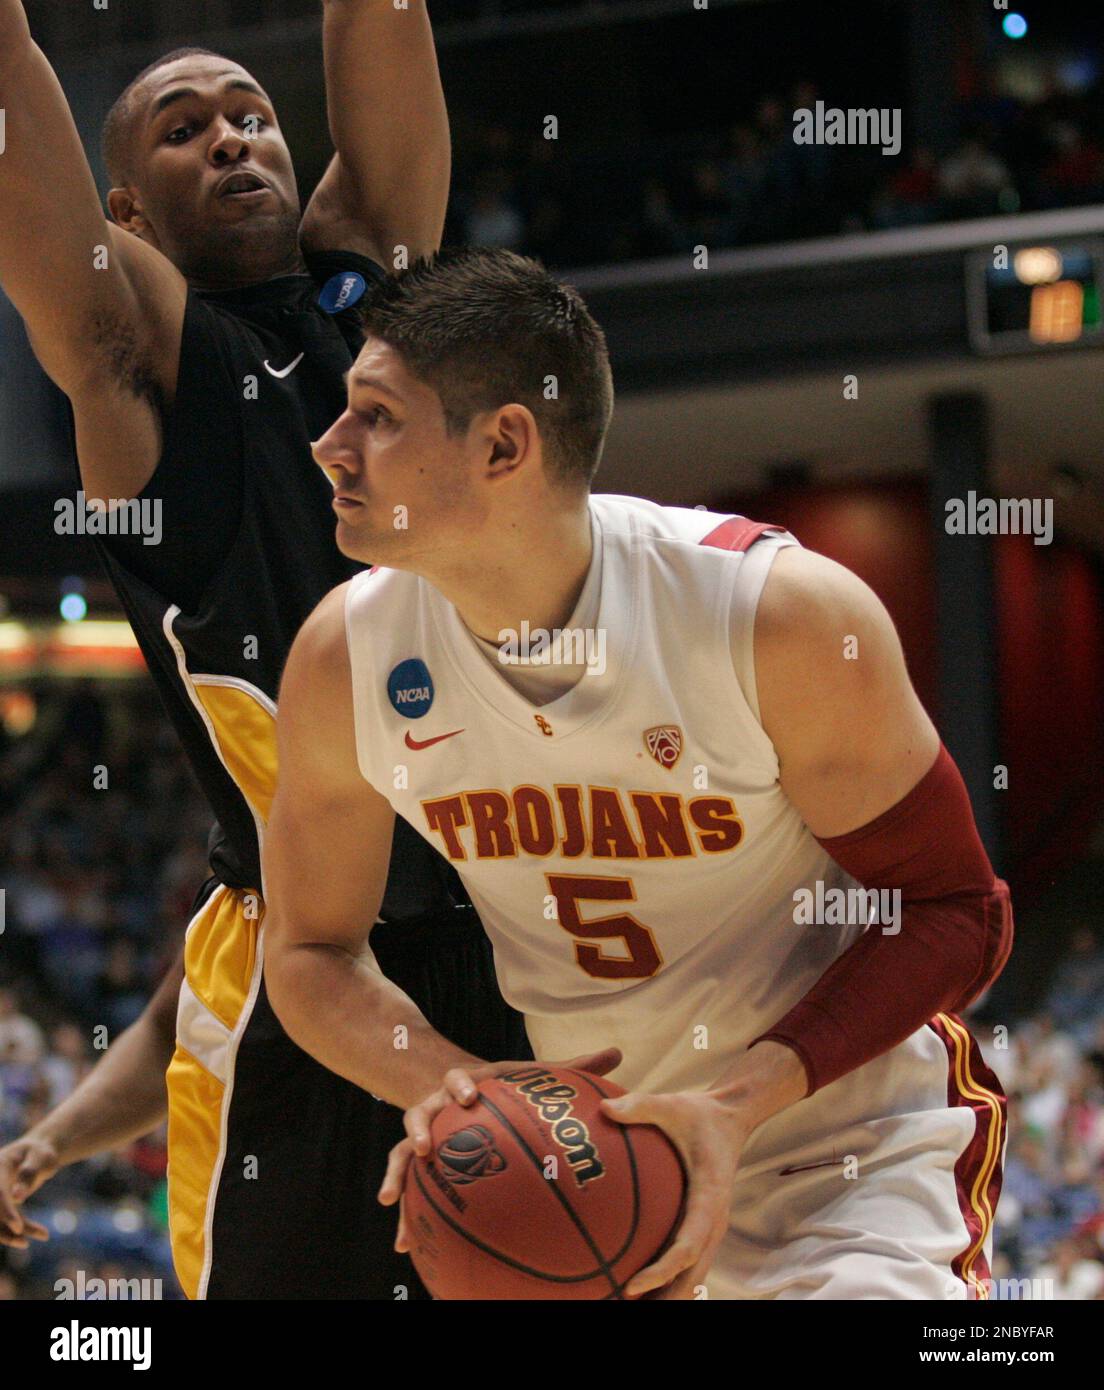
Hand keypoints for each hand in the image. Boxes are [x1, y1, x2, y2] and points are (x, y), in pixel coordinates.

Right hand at [0, 1134, 58, 1248]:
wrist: (38, 1153)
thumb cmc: (41, 1152)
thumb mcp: (41, 1157)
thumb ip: (30, 1173)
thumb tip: (17, 1197)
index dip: (6, 1212)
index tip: (19, 1227)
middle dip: (4, 1231)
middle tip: (24, 1243)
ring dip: (13, 1235)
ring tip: (42, 1235)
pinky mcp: (3, 1206)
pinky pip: (7, 1222)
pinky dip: (24, 1229)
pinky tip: (43, 1234)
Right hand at [378, 1047, 621, 1251]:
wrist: (464, 1092)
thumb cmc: (507, 1088)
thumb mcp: (533, 1077)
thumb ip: (573, 1068)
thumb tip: (618, 1053)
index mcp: (466, 1085)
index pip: (459, 1079)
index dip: (463, 1086)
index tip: (471, 1096)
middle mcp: (438, 1107)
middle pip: (421, 1111)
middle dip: (421, 1125)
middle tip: (428, 1145)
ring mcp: (425, 1133)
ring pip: (402, 1150)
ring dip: (397, 1172)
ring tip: (392, 1200)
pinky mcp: (419, 1161)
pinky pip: (407, 1186)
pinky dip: (405, 1215)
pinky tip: (404, 1246)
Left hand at [601, 1089, 749, 1299]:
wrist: (732, 1117)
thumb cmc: (698, 1113)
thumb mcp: (671, 1103)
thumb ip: (640, 1105)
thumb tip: (604, 1107)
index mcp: (710, 1197)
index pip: (686, 1246)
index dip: (661, 1271)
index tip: (632, 1286)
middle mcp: (714, 1220)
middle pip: (691, 1275)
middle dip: (663, 1297)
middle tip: (620, 1305)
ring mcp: (710, 1227)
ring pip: (690, 1274)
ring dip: (665, 1293)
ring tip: (622, 1303)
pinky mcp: (703, 1226)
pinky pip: (685, 1260)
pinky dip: (665, 1278)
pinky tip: (633, 1285)